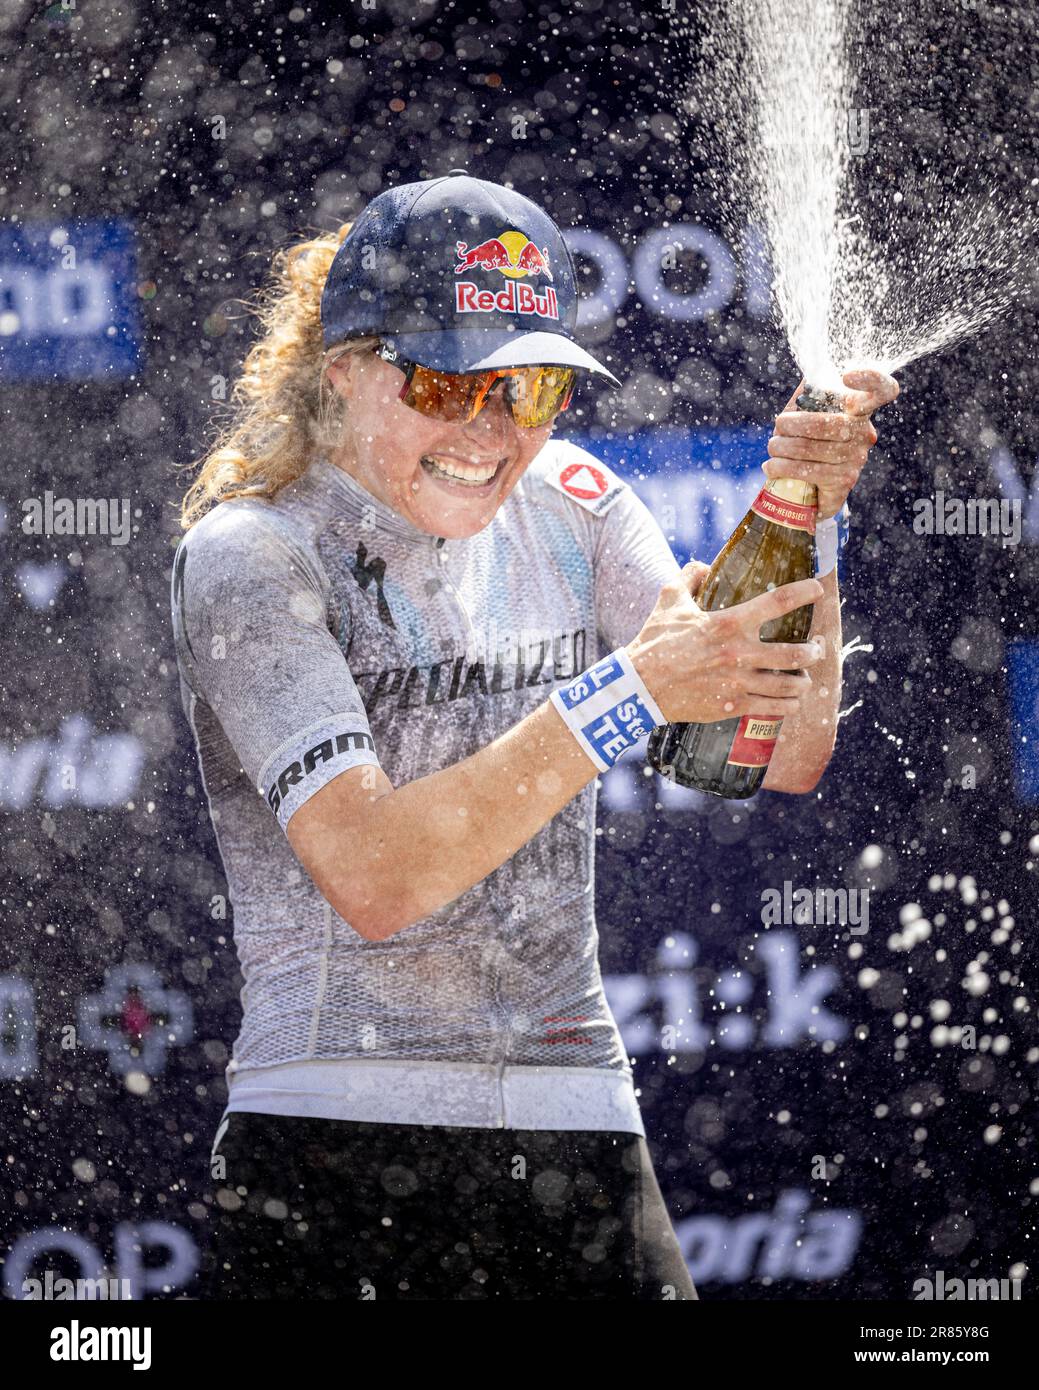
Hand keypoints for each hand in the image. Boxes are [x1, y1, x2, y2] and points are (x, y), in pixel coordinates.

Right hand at [627, 560, 825, 724]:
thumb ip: (689, 577)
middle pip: (796, 653)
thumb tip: (704, 566)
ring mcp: (738, 682)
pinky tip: (791, 702)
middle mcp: (739, 653)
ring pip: (790, 685)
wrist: (640, 686)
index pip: (778, 602)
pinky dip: (788, 705)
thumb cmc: (654, 641)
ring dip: (804, 681)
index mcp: (728, 623)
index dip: (804, 593)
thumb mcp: (668, 600)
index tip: (816, 590)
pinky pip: (773, 708)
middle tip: (817, 647)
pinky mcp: (733, 705)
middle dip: (815, 651)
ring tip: (805, 677)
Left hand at [762, 367, 899, 519]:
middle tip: (778, 426)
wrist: (809, 489)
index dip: (872, 379)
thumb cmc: (808, 443)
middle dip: (791, 423)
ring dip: (780, 447)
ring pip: (808, 448)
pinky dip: (779, 467)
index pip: (883, 390)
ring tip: (772, 447)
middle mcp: (863, 433)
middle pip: (825, 423)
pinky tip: (770, 467)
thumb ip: (811, 391)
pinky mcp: (843, 481)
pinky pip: (805, 471)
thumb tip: (810, 368)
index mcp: (859, 410)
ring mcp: (855, 459)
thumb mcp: (808, 413)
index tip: (847, 376)